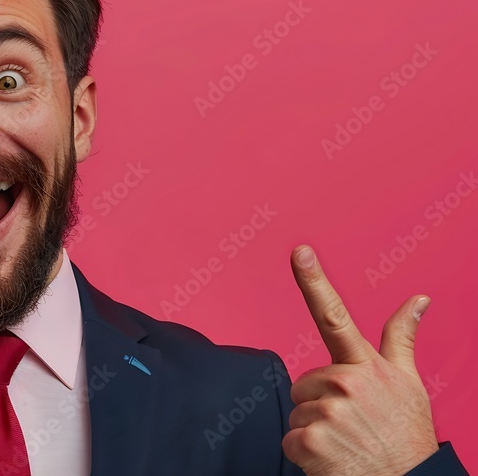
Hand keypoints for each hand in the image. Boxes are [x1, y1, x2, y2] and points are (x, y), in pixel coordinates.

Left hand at [282, 245, 438, 475]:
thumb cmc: (405, 434)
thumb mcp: (408, 383)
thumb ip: (401, 338)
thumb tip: (418, 298)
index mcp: (366, 366)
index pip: (336, 316)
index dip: (314, 281)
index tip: (299, 252)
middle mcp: (346, 383)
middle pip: (306, 382)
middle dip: (320, 401)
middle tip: (351, 423)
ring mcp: (328, 411)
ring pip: (297, 410)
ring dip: (314, 428)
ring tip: (346, 441)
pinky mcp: (310, 440)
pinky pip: (289, 438)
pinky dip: (305, 452)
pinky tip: (333, 458)